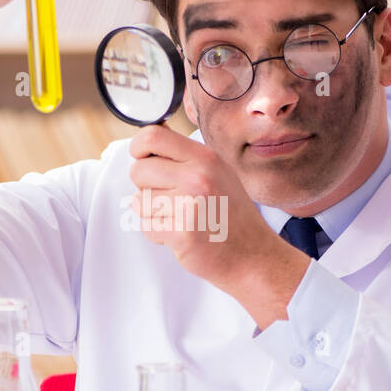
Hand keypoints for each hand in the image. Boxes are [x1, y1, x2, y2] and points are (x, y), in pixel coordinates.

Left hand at [128, 125, 310, 327]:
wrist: (252, 254)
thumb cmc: (231, 216)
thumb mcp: (218, 173)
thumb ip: (186, 157)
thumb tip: (149, 142)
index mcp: (205, 158)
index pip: (153, 136)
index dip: (138, 147)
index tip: (142, 158)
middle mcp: (198, 177)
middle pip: (139, 170)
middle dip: (145, 186)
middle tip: (168, 199)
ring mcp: (190, 205)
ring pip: (140, 201)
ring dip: (153, 213)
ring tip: (179, 218)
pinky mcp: (182, 233)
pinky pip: (147, 227)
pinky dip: (158, 234)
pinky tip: (181, 235)